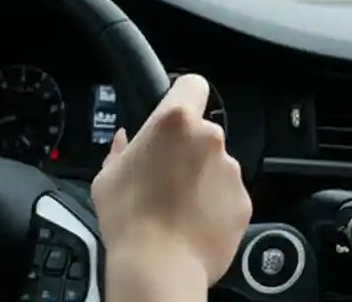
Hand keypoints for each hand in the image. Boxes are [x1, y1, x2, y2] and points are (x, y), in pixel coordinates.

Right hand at [91, 74, 251, 288]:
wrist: (159, 266)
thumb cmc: (129, 219)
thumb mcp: (108, 177)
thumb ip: (121, 151)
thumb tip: (125, 141)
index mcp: (175, 122)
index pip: (192, 84)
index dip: (183, 95)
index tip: (175, 112)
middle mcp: (210, 139)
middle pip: (201, 132)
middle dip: (187, 149)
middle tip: (164, 175)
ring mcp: (231, 170)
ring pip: (216, 165)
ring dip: (201, 178)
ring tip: (176, 206)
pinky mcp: (243, 201)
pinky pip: (227, 194)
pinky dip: (214, 204)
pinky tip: (192, 222)